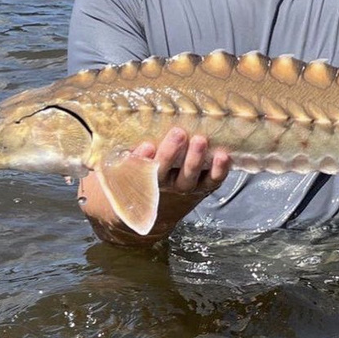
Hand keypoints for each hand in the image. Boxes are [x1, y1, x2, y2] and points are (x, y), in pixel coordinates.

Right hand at [77, 129, 230, 245]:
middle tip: (178, 133)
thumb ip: (123, 156)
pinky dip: (219, 170)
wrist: (155, 212)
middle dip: (171, 152)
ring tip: (201, 140)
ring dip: (196, 158)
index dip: (141, 160)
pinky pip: (212, 182)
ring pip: (190, 176)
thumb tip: (115, 125)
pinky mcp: (202, 189)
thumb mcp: (123, 172)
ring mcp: (184, 188)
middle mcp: (163, 186)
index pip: (138, 171)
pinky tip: (224, 155)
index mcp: (141, 181)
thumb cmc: (137, 180)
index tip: (145, 145)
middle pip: (166, 171)